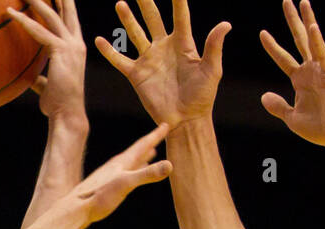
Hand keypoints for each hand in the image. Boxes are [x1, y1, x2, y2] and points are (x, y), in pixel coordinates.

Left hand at [7, 0, 85, 120]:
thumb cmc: (58, 105)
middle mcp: (76, 44)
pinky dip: (24, 21)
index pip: (69, 21)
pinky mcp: (61, 51)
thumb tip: (29, 79)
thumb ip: (40, 79)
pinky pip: (39, 31)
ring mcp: (71, 46)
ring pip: (52, 15)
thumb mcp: (48, 87)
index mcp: (76, 49)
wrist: (67, 114)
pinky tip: (10, 13)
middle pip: (67, 11)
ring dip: (38, 0)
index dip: (64, 5)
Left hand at [72, 124, 172, 223]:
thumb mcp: (126, 184)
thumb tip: (170, 165)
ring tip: (152, 152)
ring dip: (143, 156)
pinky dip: (133, 170)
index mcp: (122, 162)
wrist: (76, 210)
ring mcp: (111, 175)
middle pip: (138, 150)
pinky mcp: (107, 186)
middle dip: (150, 142)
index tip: (166, 124)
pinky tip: (132, 175)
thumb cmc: (99, 197)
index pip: (142, 145)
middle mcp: (116, 166)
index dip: (155, 135)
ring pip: (132, 162)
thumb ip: (147, 174)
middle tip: (161, 133)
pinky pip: (125, 174)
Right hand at [95, 0, 229, 127]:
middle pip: (153, 19)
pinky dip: (109, 52)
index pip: (180, 16)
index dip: (178, 0)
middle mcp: (164, 48)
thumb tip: (225, 24)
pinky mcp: (137, 75)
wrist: (185, 121)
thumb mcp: (211, 70)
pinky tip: (99, 40)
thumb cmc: (202, 97)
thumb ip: (214, 47)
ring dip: (128, 19)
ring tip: (120, 3)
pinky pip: (120, 61)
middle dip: (146, 3)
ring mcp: (149, 60)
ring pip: (135, 34)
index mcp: (183, 44)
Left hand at [260, 0, 324, 148]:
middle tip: (287, 1)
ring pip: (312, 40)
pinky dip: (317, 41)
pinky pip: (322, 55)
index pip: (283, 58)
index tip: (262, 33)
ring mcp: (321, 71)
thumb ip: (278, 106)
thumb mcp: (292, 118)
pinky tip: (312, 26)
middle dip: (292, 21)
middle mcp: (310, 71)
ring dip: (307, 20)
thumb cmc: (320, 129)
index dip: (273, 46)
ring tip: (302, 1)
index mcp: (301, 81)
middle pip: (298, 40)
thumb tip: (263, 96)